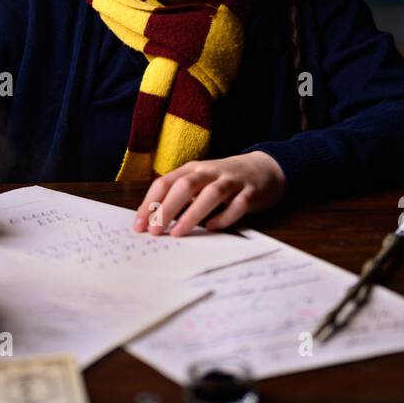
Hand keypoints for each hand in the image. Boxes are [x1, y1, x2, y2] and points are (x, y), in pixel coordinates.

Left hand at [132, 152, 286, 237]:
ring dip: (192, 213)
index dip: (150, 203)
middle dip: (167, 208)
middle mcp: (210, 172)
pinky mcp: (251, 193)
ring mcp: (232, 181)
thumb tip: (150, 218)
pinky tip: (212, 228)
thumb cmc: (224, 180)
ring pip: (211, 194)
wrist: (264, 169)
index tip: (139, 225)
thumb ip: (178, 197)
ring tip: (178, 233)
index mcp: (193, 169)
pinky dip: (224, 217)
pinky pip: (238, 205)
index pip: (166, 182)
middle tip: (154, 231)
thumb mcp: (199, 183)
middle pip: (185, 186)